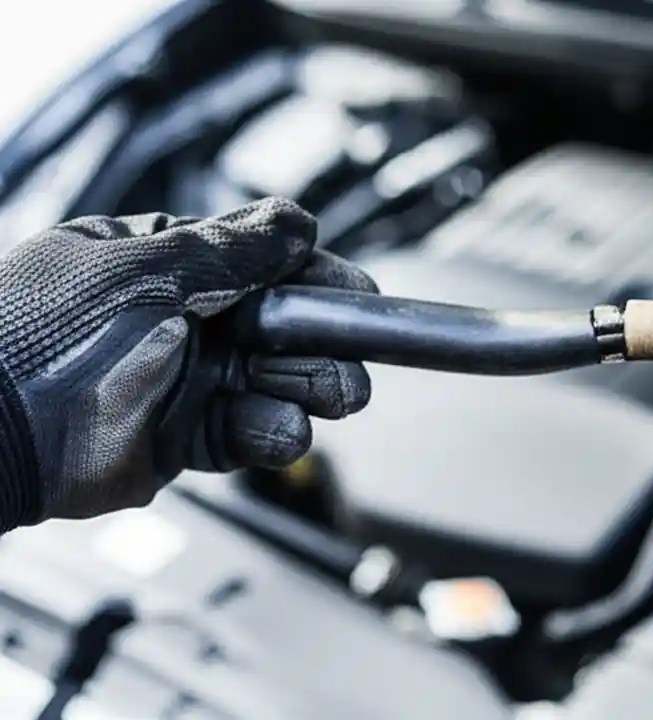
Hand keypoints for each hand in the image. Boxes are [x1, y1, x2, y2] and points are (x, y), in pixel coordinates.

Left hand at [0, 198, 376, 526]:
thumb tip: (297, 224)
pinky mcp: (187, 439)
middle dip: (324, 340)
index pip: (262, 262)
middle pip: (285, 327)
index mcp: (166, 262)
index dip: (314, 277)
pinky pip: (253, 432)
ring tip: (321, 393)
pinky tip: (276, 427)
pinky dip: (275, 431)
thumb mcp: (143, 269)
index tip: (355, 294)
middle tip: (345, 353)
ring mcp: (186, 380)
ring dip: (310, 387)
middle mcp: (183, 318)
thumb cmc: (43, 335)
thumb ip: (229, 250)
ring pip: (281, 383)